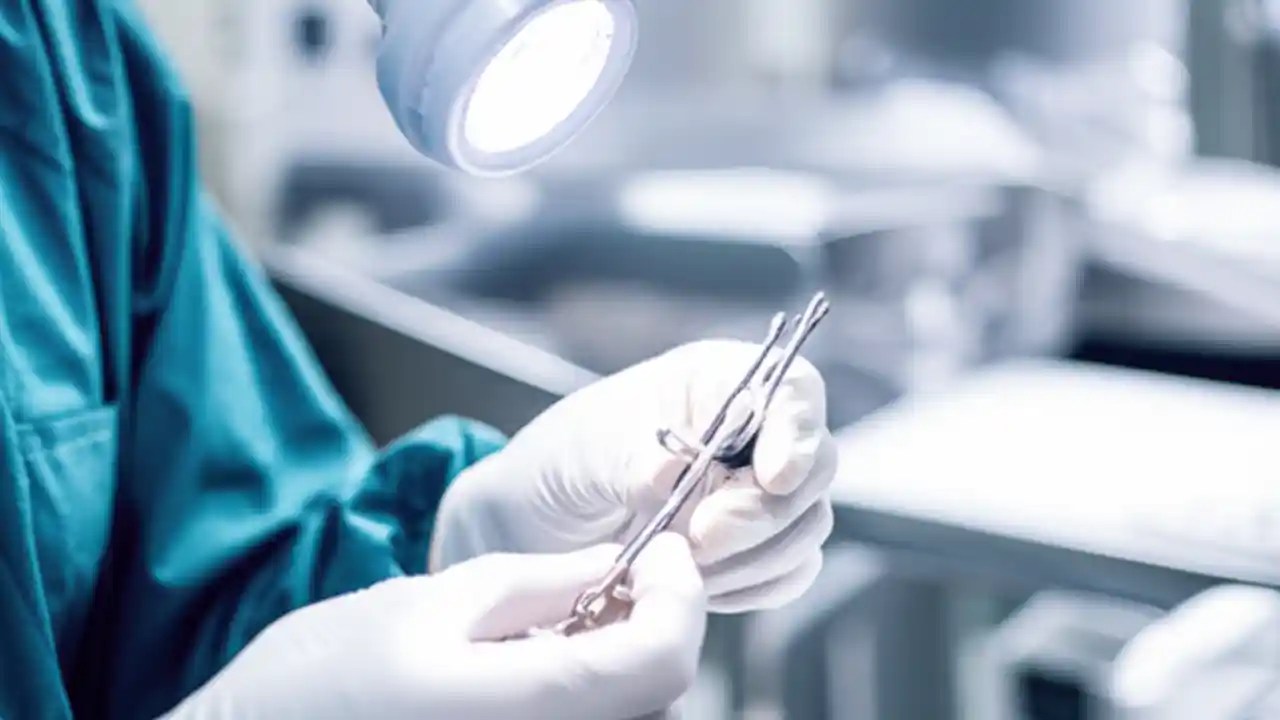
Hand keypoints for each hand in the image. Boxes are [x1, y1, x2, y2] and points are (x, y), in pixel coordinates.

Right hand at [163, 535, 705, 719]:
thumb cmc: (315, 682)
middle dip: (653, 628)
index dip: (681, 596)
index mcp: (512, 708)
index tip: (667, 553)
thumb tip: (610, 566)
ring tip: (563, 627)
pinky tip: (542, 669)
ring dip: (625, 669)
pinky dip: (592, 700)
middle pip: (658, 700)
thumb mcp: (426, 603)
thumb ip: (533, 584)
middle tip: (615, 581)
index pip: (657, 662)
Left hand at [433, 340, 837, 612]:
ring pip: (805, 530)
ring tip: (676, 560)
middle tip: (698, 537)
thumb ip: (636, 456)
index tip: (773, 477)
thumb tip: (672, 474)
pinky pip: (787, 574)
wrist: (548, 519)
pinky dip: (748, 587)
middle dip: (759, 514)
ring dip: (748, 558)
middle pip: (813, 470)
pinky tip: (696, 582)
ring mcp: (765, 495)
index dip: (797, 435)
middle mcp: (759, 434)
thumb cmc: (573, 456)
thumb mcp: (592, 442)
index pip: (794, 393)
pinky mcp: (760, 550)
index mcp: (725, 382)